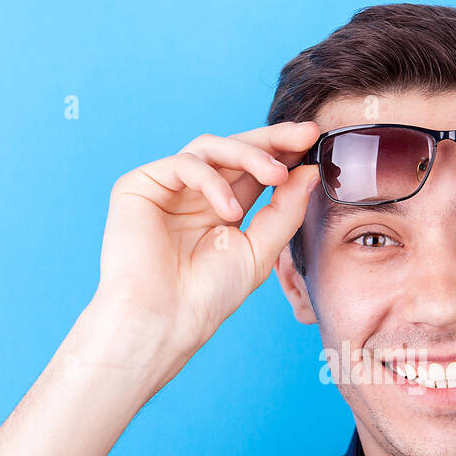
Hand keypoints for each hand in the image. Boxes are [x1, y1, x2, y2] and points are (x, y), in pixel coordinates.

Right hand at [92, 121, 320, 360]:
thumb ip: (285, 210)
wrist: (166, 319)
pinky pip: (184, 165)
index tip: (315, 139)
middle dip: (272, 139)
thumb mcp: (260, 250)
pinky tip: (230, 212)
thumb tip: (309, 170)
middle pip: (235, 148)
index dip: (283, 151)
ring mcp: (167, 187)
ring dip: (249, 155)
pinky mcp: (140, 185)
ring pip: (211, 147)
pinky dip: (213, 182)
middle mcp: (194, 192)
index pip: (254, 168)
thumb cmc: (208, 295)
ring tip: (275, 176)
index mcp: (222, 206)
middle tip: (304, 135)